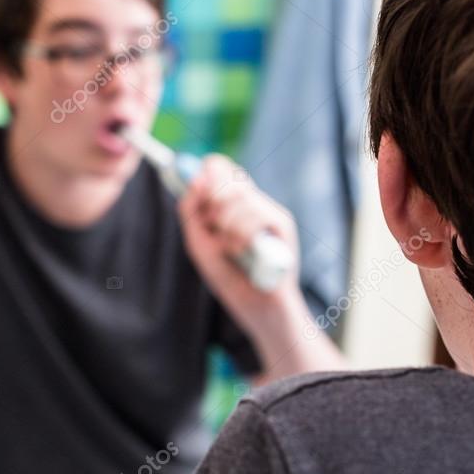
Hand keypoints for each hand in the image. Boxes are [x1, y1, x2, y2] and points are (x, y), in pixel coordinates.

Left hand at [177, 154, 299, 338]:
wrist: (255, 306)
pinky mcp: (282, 224)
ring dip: (227, 228)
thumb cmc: (229, 277)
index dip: (206, 172)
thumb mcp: (199, 243)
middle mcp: (252, 202)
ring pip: (239, 197)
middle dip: (213, 202)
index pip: (219, 167)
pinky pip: (255, 215)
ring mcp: (268, 211)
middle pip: (228, 175)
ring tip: (233, 251)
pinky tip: (244, 253)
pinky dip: (242, 237)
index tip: (198, 189)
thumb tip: (196, 178)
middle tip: (215, 228)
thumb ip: (191, 211)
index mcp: (231, 203)